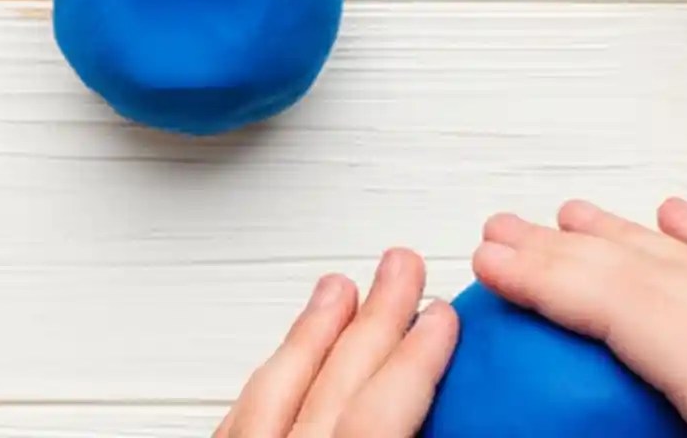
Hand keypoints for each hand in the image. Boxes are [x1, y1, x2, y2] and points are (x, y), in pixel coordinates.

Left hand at [215, 249, 457, 437]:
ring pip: (269, 390)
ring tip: (338, 288)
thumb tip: (453, 418)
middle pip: (327, 386)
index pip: (376, 417)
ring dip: (311, 333)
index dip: (415, 360)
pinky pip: (233, 418)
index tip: (441, 316)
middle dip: (373, 320)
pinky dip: (267, 378)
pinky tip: (281, 359)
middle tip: (401, 269)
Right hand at [473, 199, 686, 437]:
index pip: (621, 305)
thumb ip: (646, 433)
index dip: (546, 279)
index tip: (492, 261)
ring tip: (572, 213)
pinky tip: (679, 216)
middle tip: (500, 229)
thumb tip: (585, 425)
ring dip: (623, 233)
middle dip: (564, 246)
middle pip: (645, 269)